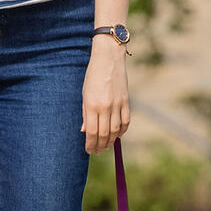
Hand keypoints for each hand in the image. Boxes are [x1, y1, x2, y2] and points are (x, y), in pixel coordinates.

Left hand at [81, 39, 130, 153]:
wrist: (108, 58)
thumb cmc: (92, 76)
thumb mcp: (84, 93)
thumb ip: (85, 113)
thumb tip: (84, 131)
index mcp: (91, 105)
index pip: (91, 132)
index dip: (90, 144)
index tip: (89, 150)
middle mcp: (105, 107)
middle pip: (104, 134)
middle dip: (100, 145)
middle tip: (97, 151)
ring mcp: (117, 104)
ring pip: (116, 130)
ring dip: (111, 141)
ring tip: (106, 146)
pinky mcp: (127, 101)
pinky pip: (126, 121)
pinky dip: (122, 131)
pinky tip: (117, 135)